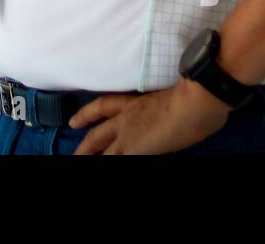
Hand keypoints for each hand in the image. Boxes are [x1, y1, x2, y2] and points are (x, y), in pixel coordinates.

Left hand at [68, 78, 230, 154]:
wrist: (192, 103)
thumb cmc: (191, 97)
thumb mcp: (168, 101)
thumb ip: (159, 112)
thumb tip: (163, 122)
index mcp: (134, 103)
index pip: (104, 106)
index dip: (87, 114)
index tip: (74, 121)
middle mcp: (126, 118)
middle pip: (97, 134)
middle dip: (84, 147)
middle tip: (72, 155)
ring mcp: (128, 134)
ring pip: (104, 152)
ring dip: (92, 159)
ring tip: (80, 164)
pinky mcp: (133, 148)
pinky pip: (118, 160)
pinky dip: (113, 164)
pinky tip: (108, 168)